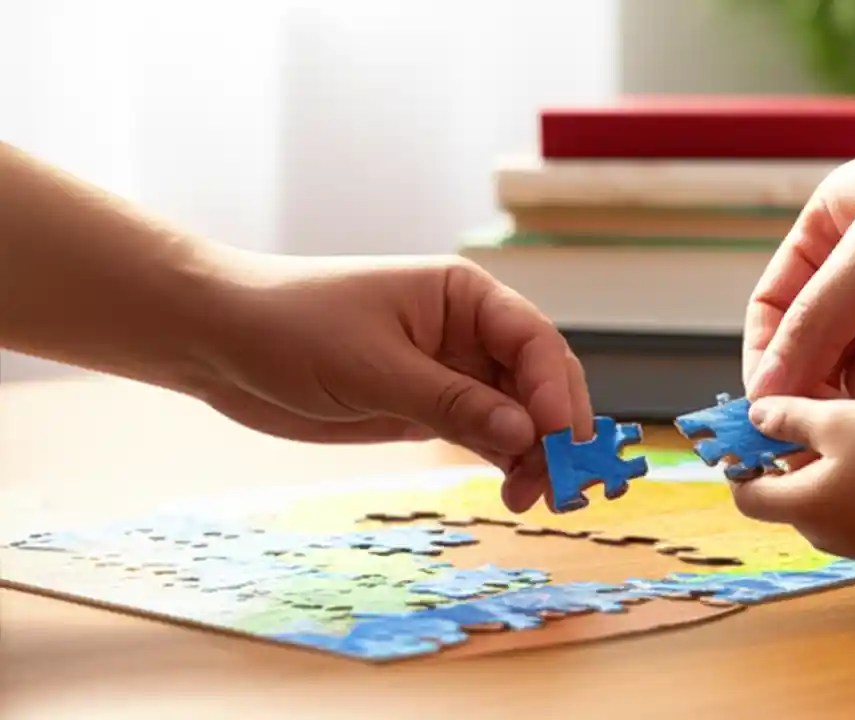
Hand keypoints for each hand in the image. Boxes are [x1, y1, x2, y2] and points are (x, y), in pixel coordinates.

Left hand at [194, 251, 592, 511]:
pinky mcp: (428, 408)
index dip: (555, 390)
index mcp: (464, 296)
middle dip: (558, 430)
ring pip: (519, 414)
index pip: (533, 340)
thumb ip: (451, 402)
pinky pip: (485, 434)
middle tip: (565, 484)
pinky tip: (512, 488)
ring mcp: (452, 371)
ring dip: (536, 454)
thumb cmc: (292, 327)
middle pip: (539, 381)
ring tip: (534, 498)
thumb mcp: (374, 367)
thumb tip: (526, 434)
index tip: (557, 440)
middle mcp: (468, 331)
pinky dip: (505, 461)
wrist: (221, 341)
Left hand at [729, 393, 854, 559]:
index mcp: (799, 509)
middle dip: (793, 446)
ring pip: (829, 488)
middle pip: (788, 487)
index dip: (743, 456)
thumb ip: (790, 418)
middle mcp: (824, 533)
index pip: (745, 491)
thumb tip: (754, 417)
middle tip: (813, 405)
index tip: (754, 422)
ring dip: (834, 452)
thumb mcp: (839, 421)